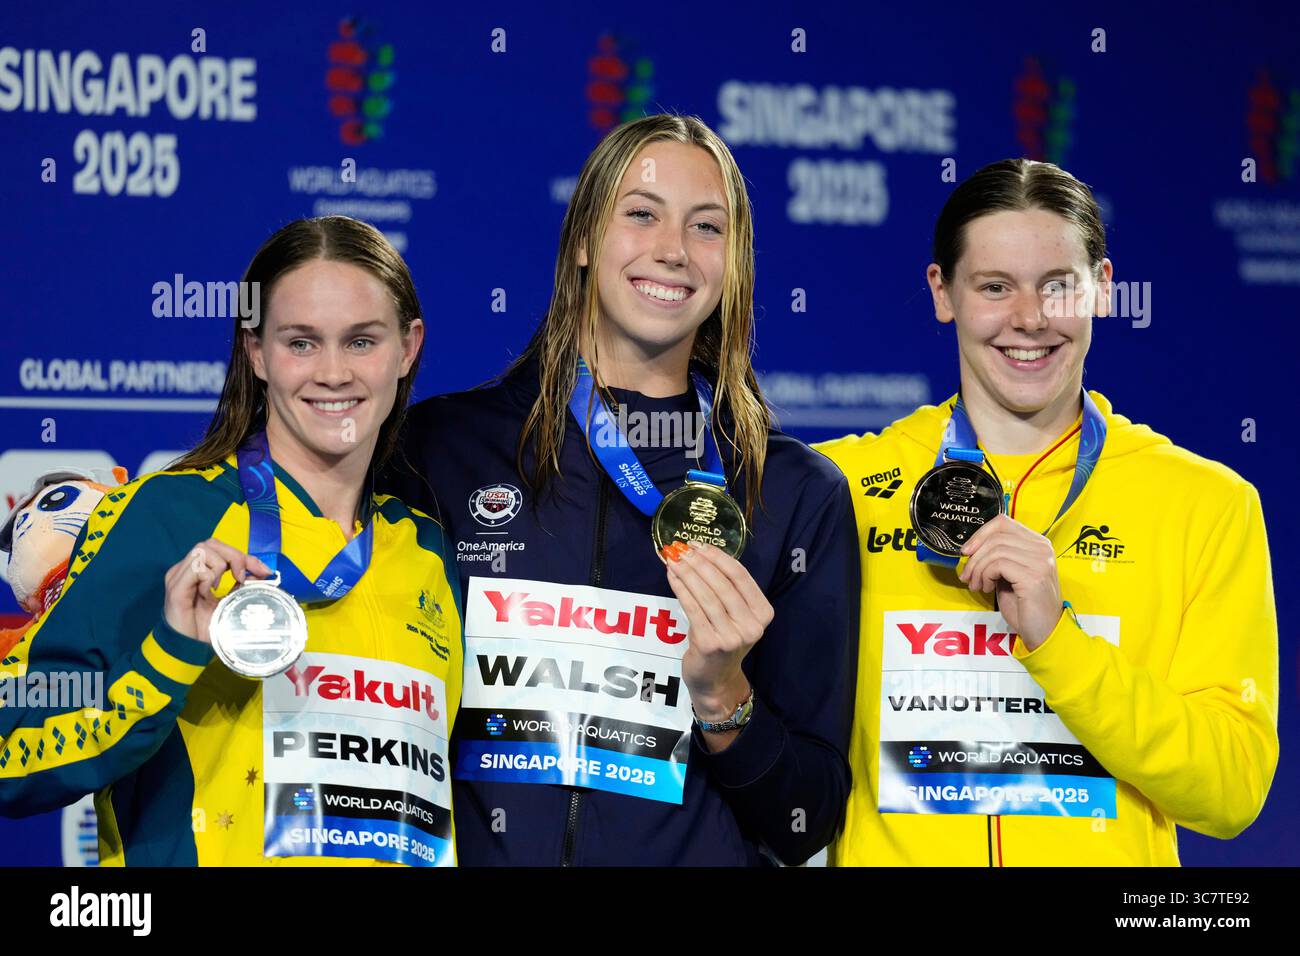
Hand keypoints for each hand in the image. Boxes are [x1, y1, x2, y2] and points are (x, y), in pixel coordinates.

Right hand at [163, 539, 270, 643]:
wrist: (186, 648)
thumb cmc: (204, 627)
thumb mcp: (229, 603)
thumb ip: (242, 586)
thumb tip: (262, 574)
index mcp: (196, 572)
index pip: (220, 549)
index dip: (244, 555)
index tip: (263, 570)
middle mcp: (185, 570)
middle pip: (210, 543)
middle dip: (234, 556)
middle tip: (241, 578)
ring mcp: (178, 577)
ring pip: (202, 550)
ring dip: (218, 566)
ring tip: (218, 587)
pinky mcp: (175, 588)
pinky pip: (195, 568)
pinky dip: (207, 577)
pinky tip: (207, 594)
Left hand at [661, 541, 772, 717]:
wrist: (715, 680)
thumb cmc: (723, 641)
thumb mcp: (735, 616)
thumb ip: (726, 589)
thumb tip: (699, 553)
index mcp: (763, 613)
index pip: (741, 576)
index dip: (719, 557)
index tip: (700, 545)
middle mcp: (752, 625)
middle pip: (722, 583)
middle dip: (699, 562)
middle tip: (681, 549)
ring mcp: (732, 636)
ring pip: (706, 595)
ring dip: (687, 573)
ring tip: (673, 559)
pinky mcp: (711, 644)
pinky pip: (693, 608)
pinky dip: (681, 588)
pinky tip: (672, 577)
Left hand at [958, 515, 1061, 650]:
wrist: (1043, 632)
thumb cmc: (1025, 606)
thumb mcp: (1008, 575)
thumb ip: (997, 558)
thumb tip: (971, 548)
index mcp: (1038, 544)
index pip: (1003, 522)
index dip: (980, 534)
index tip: (967, 551)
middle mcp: (1042, 549)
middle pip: (996, 536)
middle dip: (974, 556)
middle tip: (967, 575)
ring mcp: (1040, 562)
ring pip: (995, 550)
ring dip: (978, 568)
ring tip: (976, 585)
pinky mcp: (1034, 577)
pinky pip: (998, 564)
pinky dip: (985, 575)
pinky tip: (986, 588)